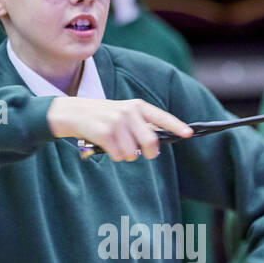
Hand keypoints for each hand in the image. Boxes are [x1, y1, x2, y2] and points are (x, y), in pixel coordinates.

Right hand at [48, 97, 191, 160]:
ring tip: (115, 144)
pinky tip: (105, 145)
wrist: (74, 113)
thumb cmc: (103, 117)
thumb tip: (157, 144)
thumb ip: (141, 125)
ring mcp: (117, 122)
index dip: (176, 126)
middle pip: (150, 142)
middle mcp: (129, 112)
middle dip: (147, 152)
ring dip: (125, 155)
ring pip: (133, 153)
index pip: (162, 117)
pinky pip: (118, 156)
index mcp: (137, 106)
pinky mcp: (105, 133)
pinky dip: (113, 155)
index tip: (189, 133)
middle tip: (140, 152)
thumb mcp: (124, 114)